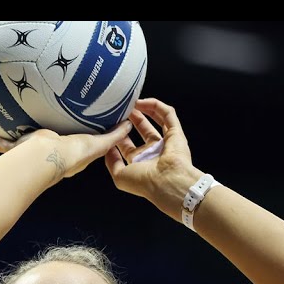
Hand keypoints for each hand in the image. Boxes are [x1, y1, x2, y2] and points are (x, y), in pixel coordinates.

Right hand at [0, 121, 132, 180]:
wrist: (47, 158)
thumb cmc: (71, 155)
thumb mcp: (97, 143)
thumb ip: (113, 135)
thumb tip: (128, 124)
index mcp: (65, 152)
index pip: (66, 143)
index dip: (67, 135)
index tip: (66, 125)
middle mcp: (46, 152)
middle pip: (41, 141)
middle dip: (36, 134)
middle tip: (35, 120)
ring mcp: (29, 151)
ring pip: (19, 143)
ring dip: (13, 136)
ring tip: (8, 122)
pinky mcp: (17, 148)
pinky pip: (2, 144)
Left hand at [104, 98, 199, 221]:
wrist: (166, 182)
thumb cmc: (144, 182)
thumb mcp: (119, 175)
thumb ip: (112, 162)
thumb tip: (108, 150)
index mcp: (141, 162)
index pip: (128, 145)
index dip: (119, 134)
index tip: (110, 124)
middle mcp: (154, 152)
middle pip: (143, 130)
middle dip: (132, 119)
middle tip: (122, 109)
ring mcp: (166, 142)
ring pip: (156, 120)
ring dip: (145, 110)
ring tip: (132, 102)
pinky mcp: (176, 133)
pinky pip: (168, 115)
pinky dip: (157, 106)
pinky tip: (144, 101)